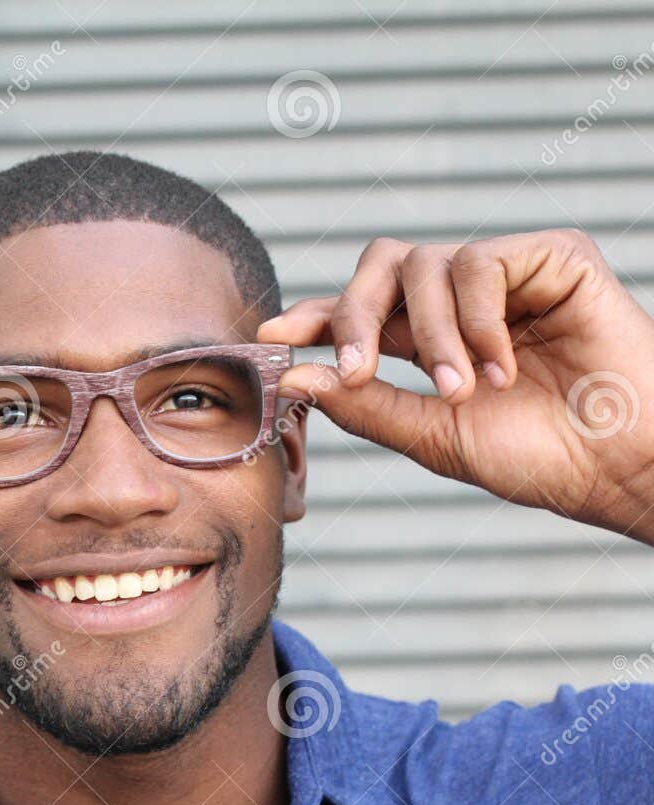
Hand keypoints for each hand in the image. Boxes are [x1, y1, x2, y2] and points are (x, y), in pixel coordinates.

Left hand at [257, 229, 653, 544]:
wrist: (618, 464)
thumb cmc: (539, 456)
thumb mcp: (434, 436)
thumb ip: (366, 404)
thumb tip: (294, 374)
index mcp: (430, 339)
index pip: (358, 309)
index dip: (314, 316)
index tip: (271, 335)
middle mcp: (464, 299)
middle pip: (380, 267)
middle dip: (353, 314)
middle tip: (357, 368)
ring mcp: (510, 273)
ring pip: (427, 265)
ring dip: (430, 335)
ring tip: (465, 390)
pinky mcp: (553, 255)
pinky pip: (481, 262)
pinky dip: (479, 319)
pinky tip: (506, 366)